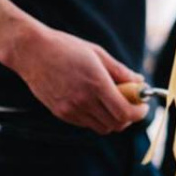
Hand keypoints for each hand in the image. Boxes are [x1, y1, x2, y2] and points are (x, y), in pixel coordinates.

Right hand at [0, 23, 148, 133]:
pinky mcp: (60, 113)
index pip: (125, 112)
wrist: (31, 52)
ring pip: (101, 127)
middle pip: (116, 124)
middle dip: (129, 118)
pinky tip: (96, 104)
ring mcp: (70, 109)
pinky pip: (86, 124)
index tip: (143, 106)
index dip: (139, 113)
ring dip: (113, 120)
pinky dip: (97, 119)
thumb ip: (120, 70)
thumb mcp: (97, 53)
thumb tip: (139, 81)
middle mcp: (83, 100)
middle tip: (132, 105)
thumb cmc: (66, 47)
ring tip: (114, 104)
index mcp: (96, 84)